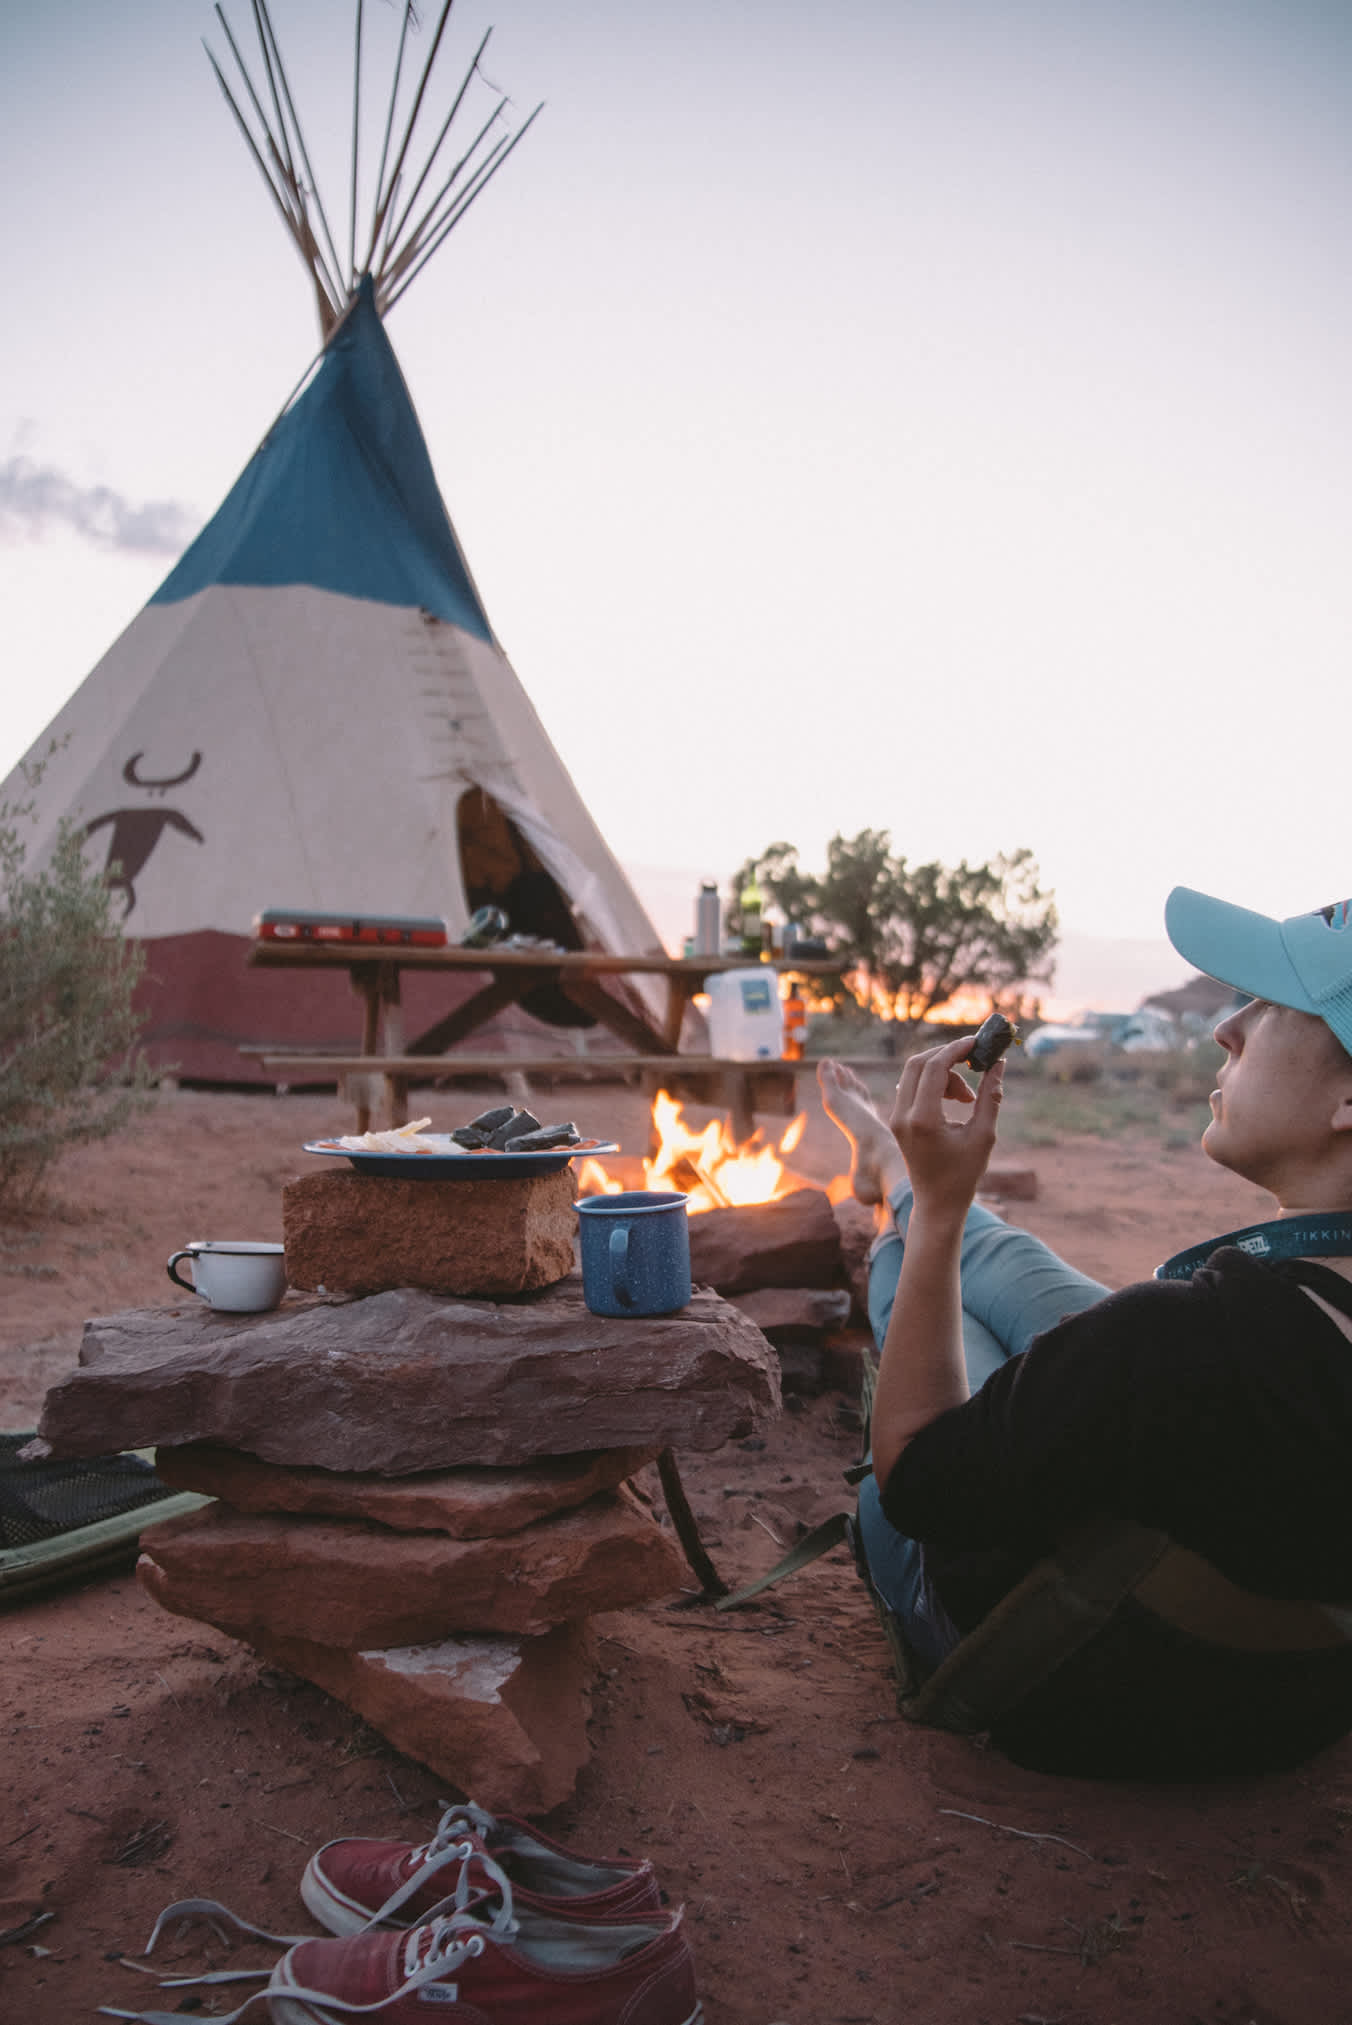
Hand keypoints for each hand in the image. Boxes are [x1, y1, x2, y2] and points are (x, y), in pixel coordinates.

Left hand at [889, 1035, 1004, 1221]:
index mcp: (922, 1120)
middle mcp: (902, 1116)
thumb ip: (991, 1097)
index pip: (934, 1068)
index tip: (977, 1043)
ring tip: (968, 1097)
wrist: (937, 1203)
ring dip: (942, 1072)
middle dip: (947, 1055)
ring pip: (913, 1074)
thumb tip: (999, 1063)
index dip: (956, 1049)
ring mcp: (895, 1118)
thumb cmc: (964, 1174)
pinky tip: (955, 1100)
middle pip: (917, 1064)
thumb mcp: (983, 1135)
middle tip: (973, 1059)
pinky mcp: (897, 1120)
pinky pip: (911, 1087)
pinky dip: (933, 1083)